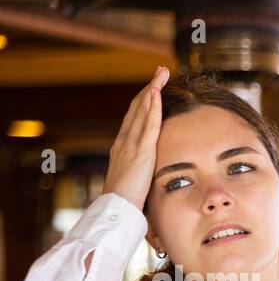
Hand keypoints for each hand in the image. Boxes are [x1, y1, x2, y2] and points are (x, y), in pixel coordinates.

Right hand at [104, 66, 168, 211]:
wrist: (116, 208)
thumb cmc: (126, 201)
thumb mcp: (136, 180)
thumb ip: (142, 171)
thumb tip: (150, 172)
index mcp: (124, 147)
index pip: (136, 119)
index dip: (145, 102)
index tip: (154, 88)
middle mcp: (124, 141)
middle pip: (138, 108)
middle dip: (150, 88)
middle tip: (160, 72)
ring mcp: (130, 145)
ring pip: (142, 111)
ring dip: (152, 90)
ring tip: (161, 74)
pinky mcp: (139, 152)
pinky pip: (147, 125)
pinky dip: (151, 107)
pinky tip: (156, 93)